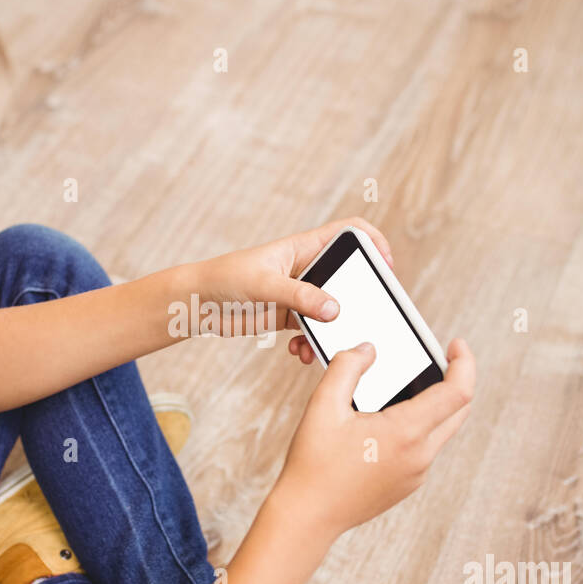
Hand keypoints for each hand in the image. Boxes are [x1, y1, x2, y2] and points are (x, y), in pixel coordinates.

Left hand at [192, 216, 393, 340]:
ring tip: (323, 342)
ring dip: (333, 328)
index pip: (348, 232)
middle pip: (347, 276)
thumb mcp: (264, 285)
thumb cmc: (224, 279)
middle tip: (365, 317)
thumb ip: (300, 296)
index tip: (386, 264)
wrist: (197, 303)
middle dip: (359, 297)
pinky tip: (299, 351)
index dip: (372, 241)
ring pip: (332, 309)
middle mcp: (306, 268)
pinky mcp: (290, 316)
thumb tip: (335, 310)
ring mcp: (300, 294)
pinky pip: (314, 330)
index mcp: (303, 247)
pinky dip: (312, 342)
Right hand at [272, 337, 474, 538]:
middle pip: (458, 411)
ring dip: (434, 406)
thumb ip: (347, 367)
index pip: (458, 392)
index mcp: (406, 433)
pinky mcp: (408, 485)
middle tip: (439, 359)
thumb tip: (367, 349)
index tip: (457, 345)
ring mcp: (416, 474)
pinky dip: (418, 428)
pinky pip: (424, 449)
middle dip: (455, 380)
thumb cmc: (314, 464)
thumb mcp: (324, 405)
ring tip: (406, 387)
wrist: (308, 516)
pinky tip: (388, 420)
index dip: (464, 363)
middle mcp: (420, 456)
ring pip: (441, 431)